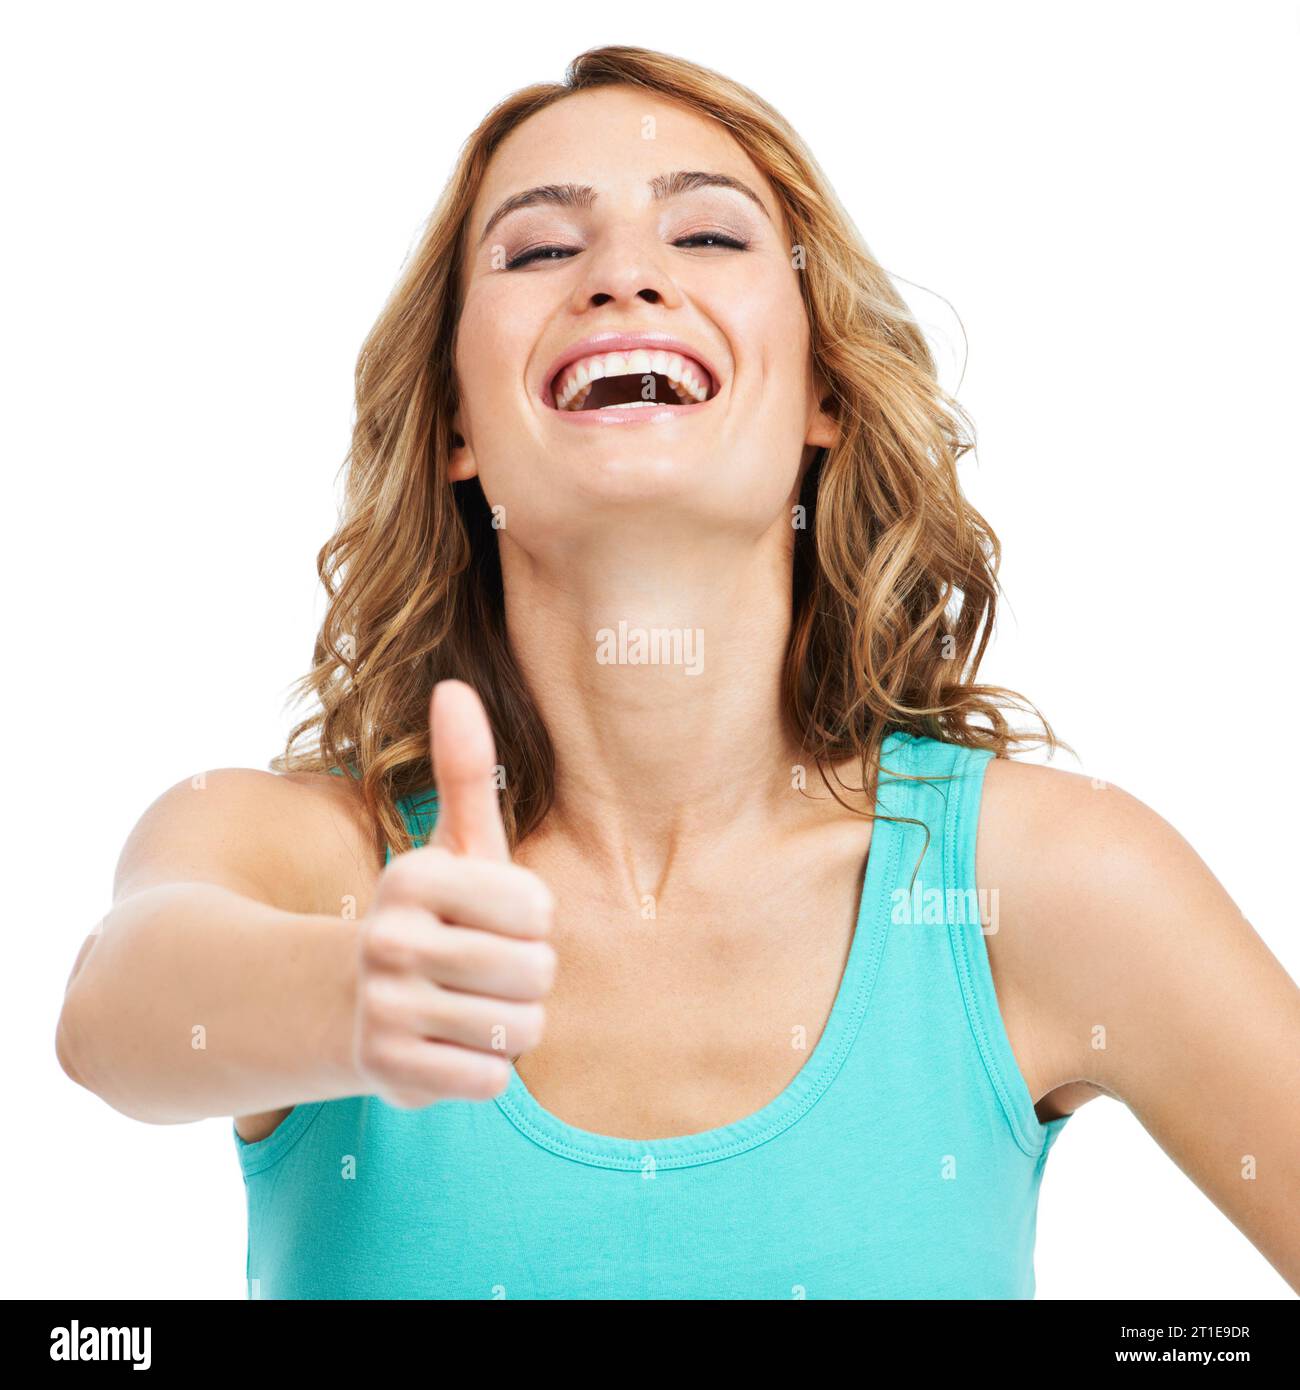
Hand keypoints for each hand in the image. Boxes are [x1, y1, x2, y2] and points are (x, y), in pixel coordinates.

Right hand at [353, 680, 555, 1107]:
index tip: (495, 917)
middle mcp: (389, 941)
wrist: (354, 1002)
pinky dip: (485, 1069)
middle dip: (528, 976)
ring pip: (520, 1031)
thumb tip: (454, 685)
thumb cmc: (437, 915)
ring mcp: (384, 1011)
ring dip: (509, 1024)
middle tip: (484, 969)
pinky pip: (493, 1080)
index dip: (532, 920)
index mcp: (415, 878)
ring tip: (469, 1006)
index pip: (538, 909)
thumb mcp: (456, 845)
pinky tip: (450, 1046)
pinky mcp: (389, 1075)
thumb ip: (466, 769)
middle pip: (536, 972)